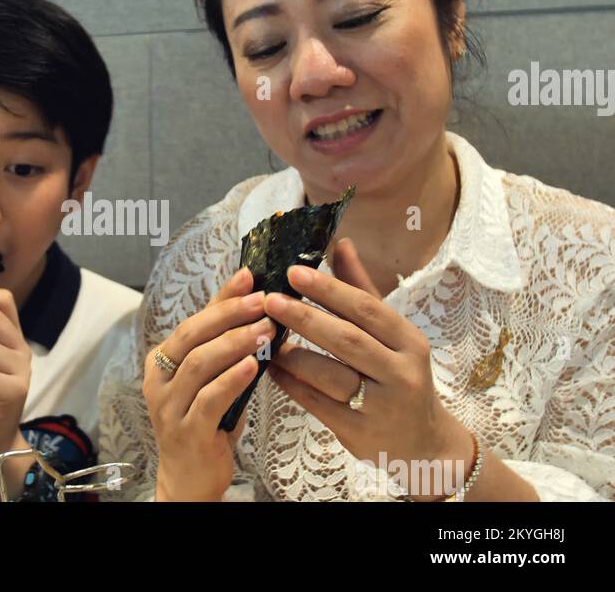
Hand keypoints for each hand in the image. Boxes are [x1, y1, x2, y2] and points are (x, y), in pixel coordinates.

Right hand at [144, 267, 276, 500]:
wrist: (189, 478)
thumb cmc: (205, 424)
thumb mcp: (211, 380)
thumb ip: (224, 350)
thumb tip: (258, 310)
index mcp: (162, 362)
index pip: (192, 320)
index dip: (221, 297)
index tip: (249, 276)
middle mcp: (159, 380)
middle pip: (191, 336)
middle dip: (229, 314)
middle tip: (263, 300)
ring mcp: (169, 407)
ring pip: (199, 364)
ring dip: (235, 342)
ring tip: (266, 330)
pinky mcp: (187, 431)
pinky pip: (209, 398)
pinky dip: (232, 378)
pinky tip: (253, 364)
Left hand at [265, 238, 471, 497]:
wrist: (422, 444)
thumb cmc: (398, 376)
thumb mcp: (392, 335)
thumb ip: (362, 290)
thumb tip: (340, 243)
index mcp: (409, 341)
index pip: (367, 309)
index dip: (330, 289)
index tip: (294, 271)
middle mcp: (400, 373)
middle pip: (347, 340)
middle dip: (305, 318)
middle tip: (269, 299)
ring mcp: (380, 406)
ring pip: (329, 375)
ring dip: (292, 355)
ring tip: (264, 335)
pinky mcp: (359, 433)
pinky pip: (317, 404)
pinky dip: (290, 384)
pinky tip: (270, 368)